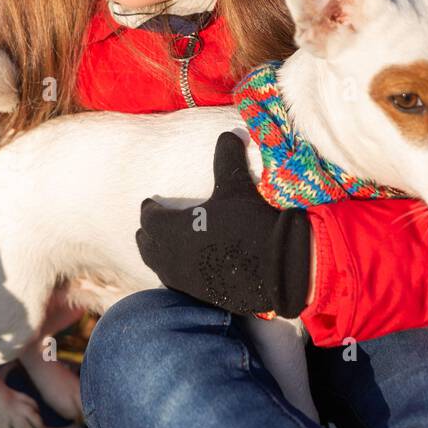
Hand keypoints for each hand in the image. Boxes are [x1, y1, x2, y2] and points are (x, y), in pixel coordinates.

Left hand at [136, 131, 311, 317]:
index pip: (151, 219)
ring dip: (158, 256)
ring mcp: (187, 280)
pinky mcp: (204, 296)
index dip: (150, 210)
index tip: (150, 204)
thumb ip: (228, 156)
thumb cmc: (251, 222)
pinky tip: (187, 271)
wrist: (278, 267)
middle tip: (148, 228)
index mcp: (173, 229)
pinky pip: (180, 285)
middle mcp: (173, 257)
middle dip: (148, 234)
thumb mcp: (237, 185)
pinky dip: (177, 275)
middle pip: (149, 246)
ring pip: (161, 268)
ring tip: (162, 250)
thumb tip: (229, 132)